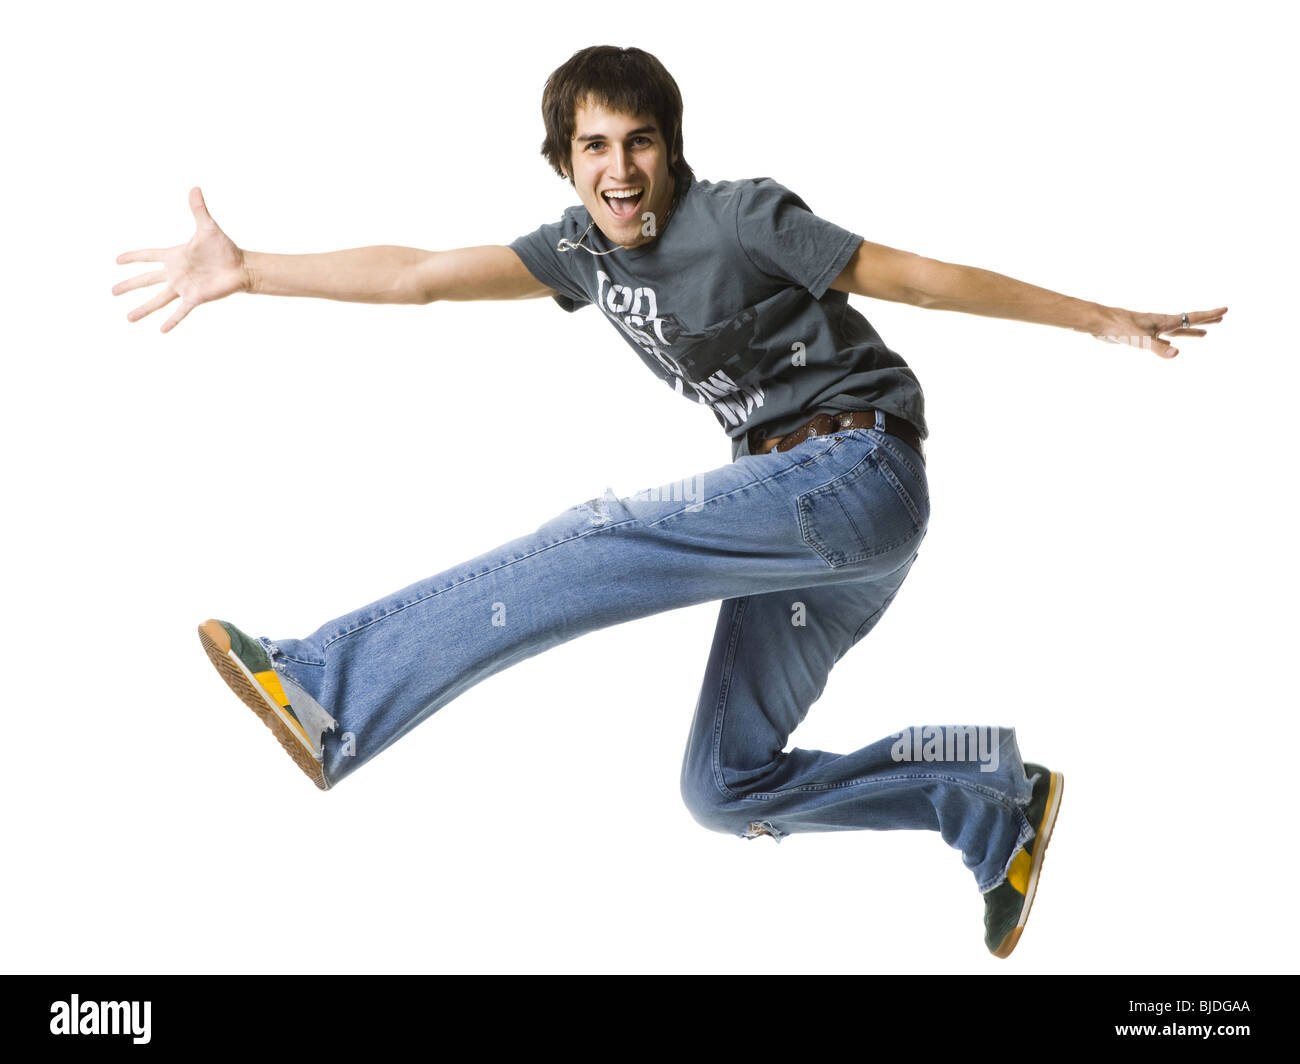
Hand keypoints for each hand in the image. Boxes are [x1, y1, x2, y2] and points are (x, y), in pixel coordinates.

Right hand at [113, 187, 246, 332]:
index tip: (116, 260)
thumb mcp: (208, 228)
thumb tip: (195, 187)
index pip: (148, 256)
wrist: (242, 267)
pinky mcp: (195, 298)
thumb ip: (198, 209)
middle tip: (112, 291)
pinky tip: (161, 330)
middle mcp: (175, 273)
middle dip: (129, 285)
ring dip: (143, 309)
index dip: (133, 257)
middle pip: (146, 280)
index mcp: (174, 256)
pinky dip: (171, 320)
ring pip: (158, 300)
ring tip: (128, 318)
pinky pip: (180, 311)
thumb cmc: (225, 248)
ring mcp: (184, 287)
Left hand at [1092, 306, 1227, 358]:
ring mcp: (1151, 329)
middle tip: (1222, 318)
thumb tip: (1177, 354)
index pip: (1191, 317)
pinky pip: (1162, 339)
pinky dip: (1171, 341)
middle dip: (1206, 321)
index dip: (1209, 315)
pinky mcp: (1141, 336)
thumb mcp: (1141, 339)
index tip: (1226, 310)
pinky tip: (1171, 346)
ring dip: (1191, 332)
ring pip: (1176, 331)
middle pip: (1188, 322)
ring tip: (1204, 334)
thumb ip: (1158, 347)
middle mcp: (1160, 323)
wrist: (1100, 324)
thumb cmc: (1119, 328)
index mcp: (1164, 321)